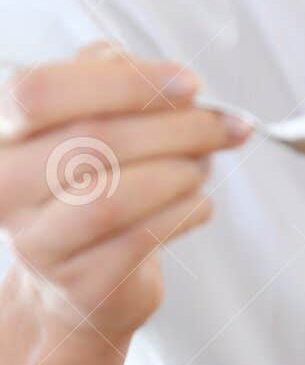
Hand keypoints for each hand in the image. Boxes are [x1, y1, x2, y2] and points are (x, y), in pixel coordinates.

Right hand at [0, 42, 249, 345]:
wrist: (80, 280)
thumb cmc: (90, 185)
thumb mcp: (91, 118)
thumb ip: (112, 80)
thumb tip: (170, 80)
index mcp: (1, 130)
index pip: (42, 91)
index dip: (124, 82)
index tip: (190, 85)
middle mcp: (4, 185)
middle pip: (91, 140)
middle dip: (175, 128)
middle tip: (222, 126)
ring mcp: (36, 242)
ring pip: (113, 196)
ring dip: (179, 174)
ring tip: (203, 168)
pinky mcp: (79, 285)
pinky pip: (139, 240)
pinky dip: (183, 214)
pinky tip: (199, 204)